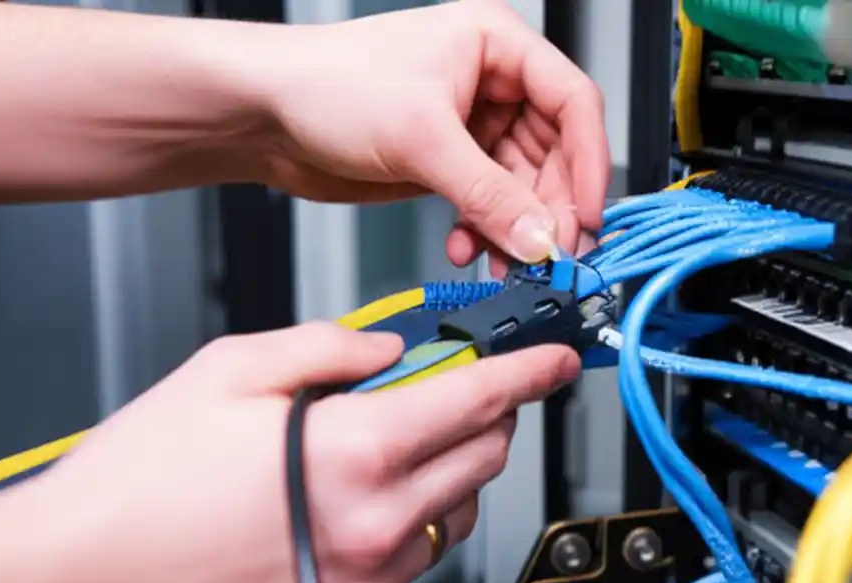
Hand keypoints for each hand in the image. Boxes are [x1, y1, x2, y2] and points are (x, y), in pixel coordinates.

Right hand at [42, 323, 579, 582]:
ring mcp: (366, 582)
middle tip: (450, 391)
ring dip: (447, 472)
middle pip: (484, 458)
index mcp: (353, 452)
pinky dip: (407, 524)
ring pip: (456, 514)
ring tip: (386, 450)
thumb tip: (384, 350)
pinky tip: (352, 504)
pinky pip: (413, 564)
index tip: (554, 359)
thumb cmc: (137, 486)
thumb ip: (326, 348)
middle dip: (485, 416)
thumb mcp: (228, 371)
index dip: (528, 372)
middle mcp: (375, 525)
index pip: (479, 401)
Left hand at [247, 0, 609, 270]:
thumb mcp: (422, 138)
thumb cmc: (326, 83)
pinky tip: (464, 250)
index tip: (586, 217)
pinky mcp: (446, 163)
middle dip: (550, 210)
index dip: (589, 163)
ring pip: (521, 187)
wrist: (262, 114)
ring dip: (516, 231)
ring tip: (509, 267)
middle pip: (554, 154)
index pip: (573, 102)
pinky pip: (487, 205)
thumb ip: (489, 194)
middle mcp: (491, 82)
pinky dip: (482, 232)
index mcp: (497, 44)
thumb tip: (541, 238)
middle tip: (550, 258)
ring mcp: (469, 125)